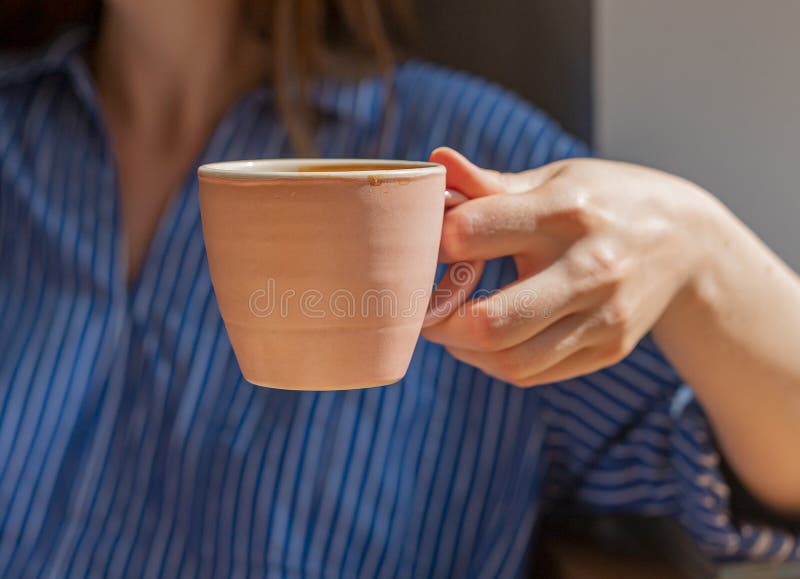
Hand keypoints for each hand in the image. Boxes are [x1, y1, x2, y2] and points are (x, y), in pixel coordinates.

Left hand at [422, 148, 714, 386]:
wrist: (689, 241)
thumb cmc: (603, 201)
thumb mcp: (555, 179)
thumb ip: (491, 184)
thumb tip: (436, 162)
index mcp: (564, 212)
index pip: (469, 233)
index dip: (431, 242)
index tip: (423, 245)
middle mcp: (589, 268)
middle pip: (489, 322)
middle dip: (437, 321)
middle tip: (422, 307)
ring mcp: (604, 316)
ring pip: (509, 361)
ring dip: (462, 350)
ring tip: (451, 326)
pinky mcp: (610, 348)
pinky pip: (532, 373)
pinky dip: (494, 363)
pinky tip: (486, 341)